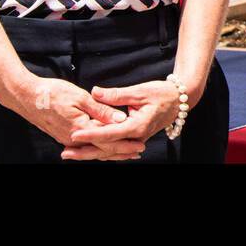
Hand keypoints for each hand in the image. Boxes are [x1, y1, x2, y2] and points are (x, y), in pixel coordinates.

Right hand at [4, 74, 144, 160]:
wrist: (27, 96)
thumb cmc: (53, 93)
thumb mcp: (81, 97)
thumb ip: (101, 110)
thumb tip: (120, 119)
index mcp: (80, 128)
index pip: (107, 139)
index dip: (125, 142)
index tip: (140, 143)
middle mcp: (73, 138)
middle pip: (101, 149)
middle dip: (121, 151)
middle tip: (138, 151)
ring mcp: (66, 138)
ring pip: (93, 149)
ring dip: (110, 151)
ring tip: (126, 152)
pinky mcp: (63, 135)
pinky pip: (84, 145)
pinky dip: (97, 147)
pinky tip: (104, 146)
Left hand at [64, 80, 184, 158]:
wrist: (179, 101)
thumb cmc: (162, 93)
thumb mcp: (140, 91)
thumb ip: (117, 94)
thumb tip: (95, 92)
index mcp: (138, 126)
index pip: (110, 134)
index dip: (91, 135)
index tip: (74, 135)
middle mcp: (136, 137)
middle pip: (107, 149)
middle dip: (85, 152)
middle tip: (65, 152)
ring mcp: (136, 140)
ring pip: (110, 151)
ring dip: (90, 153)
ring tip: (71, 154)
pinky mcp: (134, 138)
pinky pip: (115, 147)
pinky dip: (101, 149)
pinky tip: (88, 151)